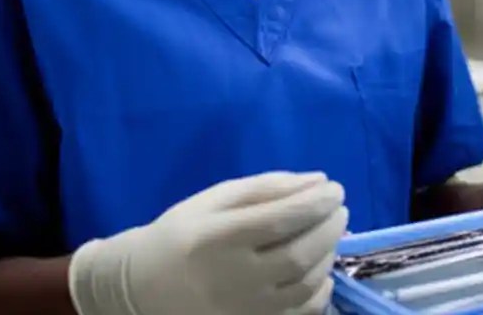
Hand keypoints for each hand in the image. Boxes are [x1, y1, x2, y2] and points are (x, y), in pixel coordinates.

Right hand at [69, 172, 348, 314]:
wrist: (143, 289)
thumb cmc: (182, 235)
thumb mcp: (215, 199)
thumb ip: (267, 188)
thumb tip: (318, 182)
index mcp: (219, 238)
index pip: (282, 219)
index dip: (317, 203)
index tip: (335, 189)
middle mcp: (233, 278)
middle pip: (300, 254)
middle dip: (329, 227)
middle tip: (338, 209)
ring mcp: (244, 310)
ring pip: (306, 284)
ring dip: (327, 254)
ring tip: (327, 233)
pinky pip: (301, 311)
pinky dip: (319, 288)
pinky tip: (318, 268)